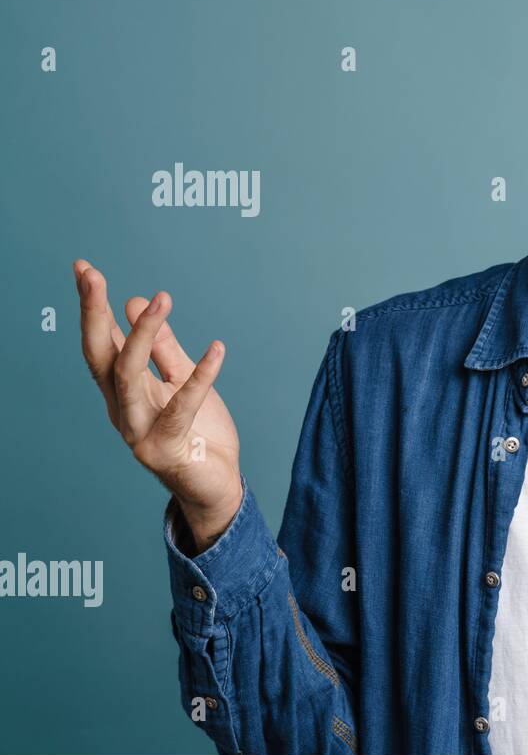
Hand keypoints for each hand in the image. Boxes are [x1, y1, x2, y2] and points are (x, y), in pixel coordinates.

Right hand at [74, 259, 242, 549]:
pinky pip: (182, 406)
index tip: (83, 268)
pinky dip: (201, 376)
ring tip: (162, 298)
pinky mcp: (165, 449)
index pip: (101, 342)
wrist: (215, 486)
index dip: (91, 307)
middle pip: (101, 355)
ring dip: (143, 334)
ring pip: (129, 376)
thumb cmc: (198, 433)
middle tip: (93, 275)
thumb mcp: (182, 380)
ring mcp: (138, 431)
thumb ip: (164, 347)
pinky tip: (218, 349)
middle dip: (94, 314)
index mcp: (124, 391)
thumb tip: (139, 301)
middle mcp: (122, 409)